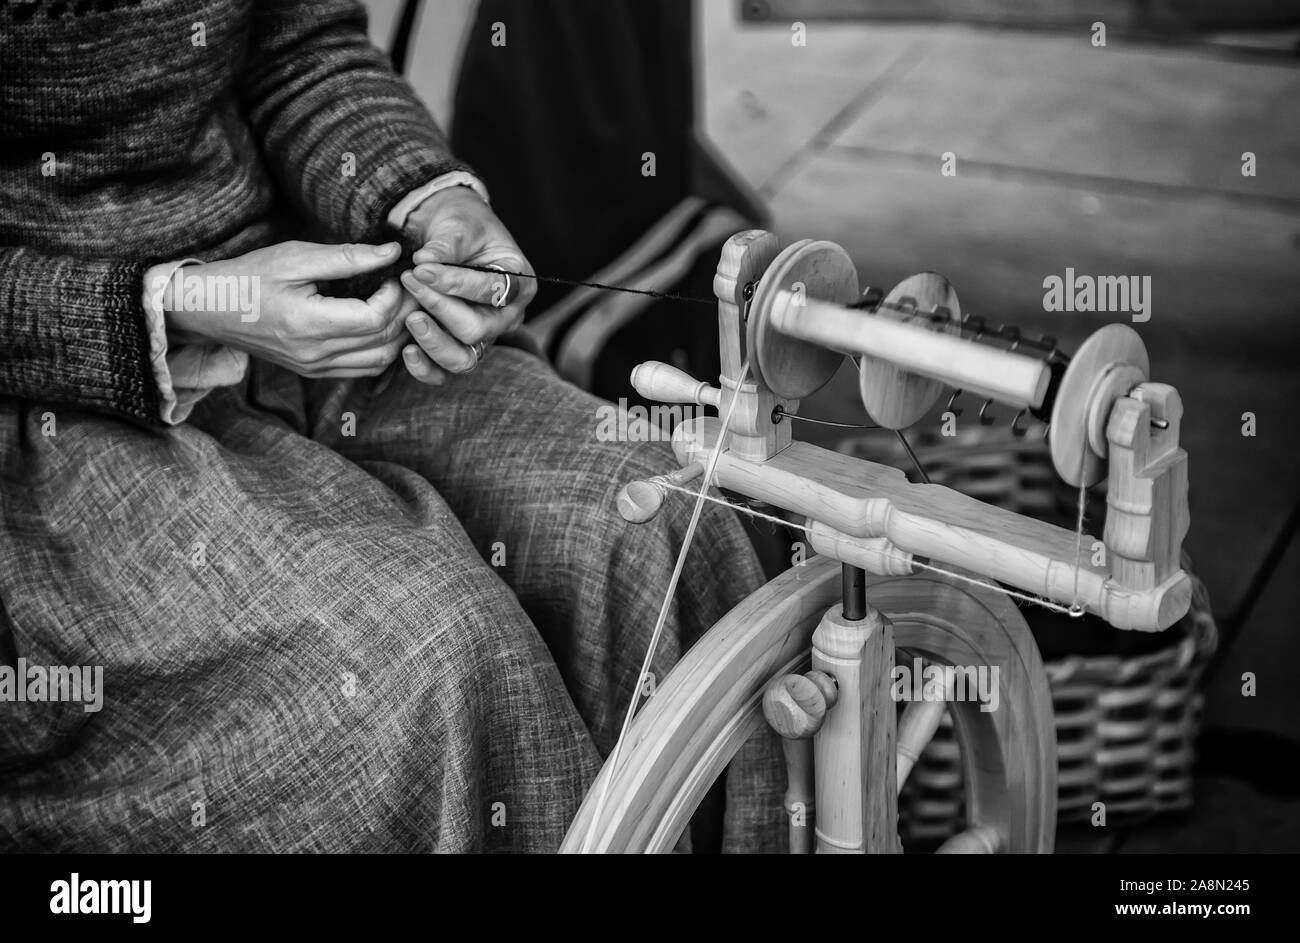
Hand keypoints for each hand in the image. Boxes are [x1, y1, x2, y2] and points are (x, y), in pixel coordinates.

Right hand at [156, 241, 416, 378]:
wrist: (210, 309)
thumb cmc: (249, 276)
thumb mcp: (296, 256)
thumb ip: (347, 257)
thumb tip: (393, 252)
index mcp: (308, 323)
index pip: (374, 318)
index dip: (395, 295)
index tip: (396, 272)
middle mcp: (314, 354)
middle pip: (383, 341)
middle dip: (406, 313)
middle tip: (413, 287)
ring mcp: (315, 368)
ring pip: (379, 361)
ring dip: (400, 335)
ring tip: (403, 304)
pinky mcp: (315, 372)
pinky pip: (363, 369)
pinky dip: (383, 349)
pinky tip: (385, 324)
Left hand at [397, 185, 536, 383]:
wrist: (451, 233)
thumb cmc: (462, 225)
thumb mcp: (458, 225)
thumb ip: (445, 245)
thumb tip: (424, 262)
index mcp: (519, 283)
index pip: (492, 291)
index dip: (455, 282)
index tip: (420, 268)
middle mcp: (506, 316)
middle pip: (478, 330)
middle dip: (440, 308)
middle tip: (410, 282)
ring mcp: (484, 336)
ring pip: (464, 358)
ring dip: (434, 341)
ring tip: (410, 318)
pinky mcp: (459, 348)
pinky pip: (445, 372)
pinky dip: (425, 367)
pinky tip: (406, 350)